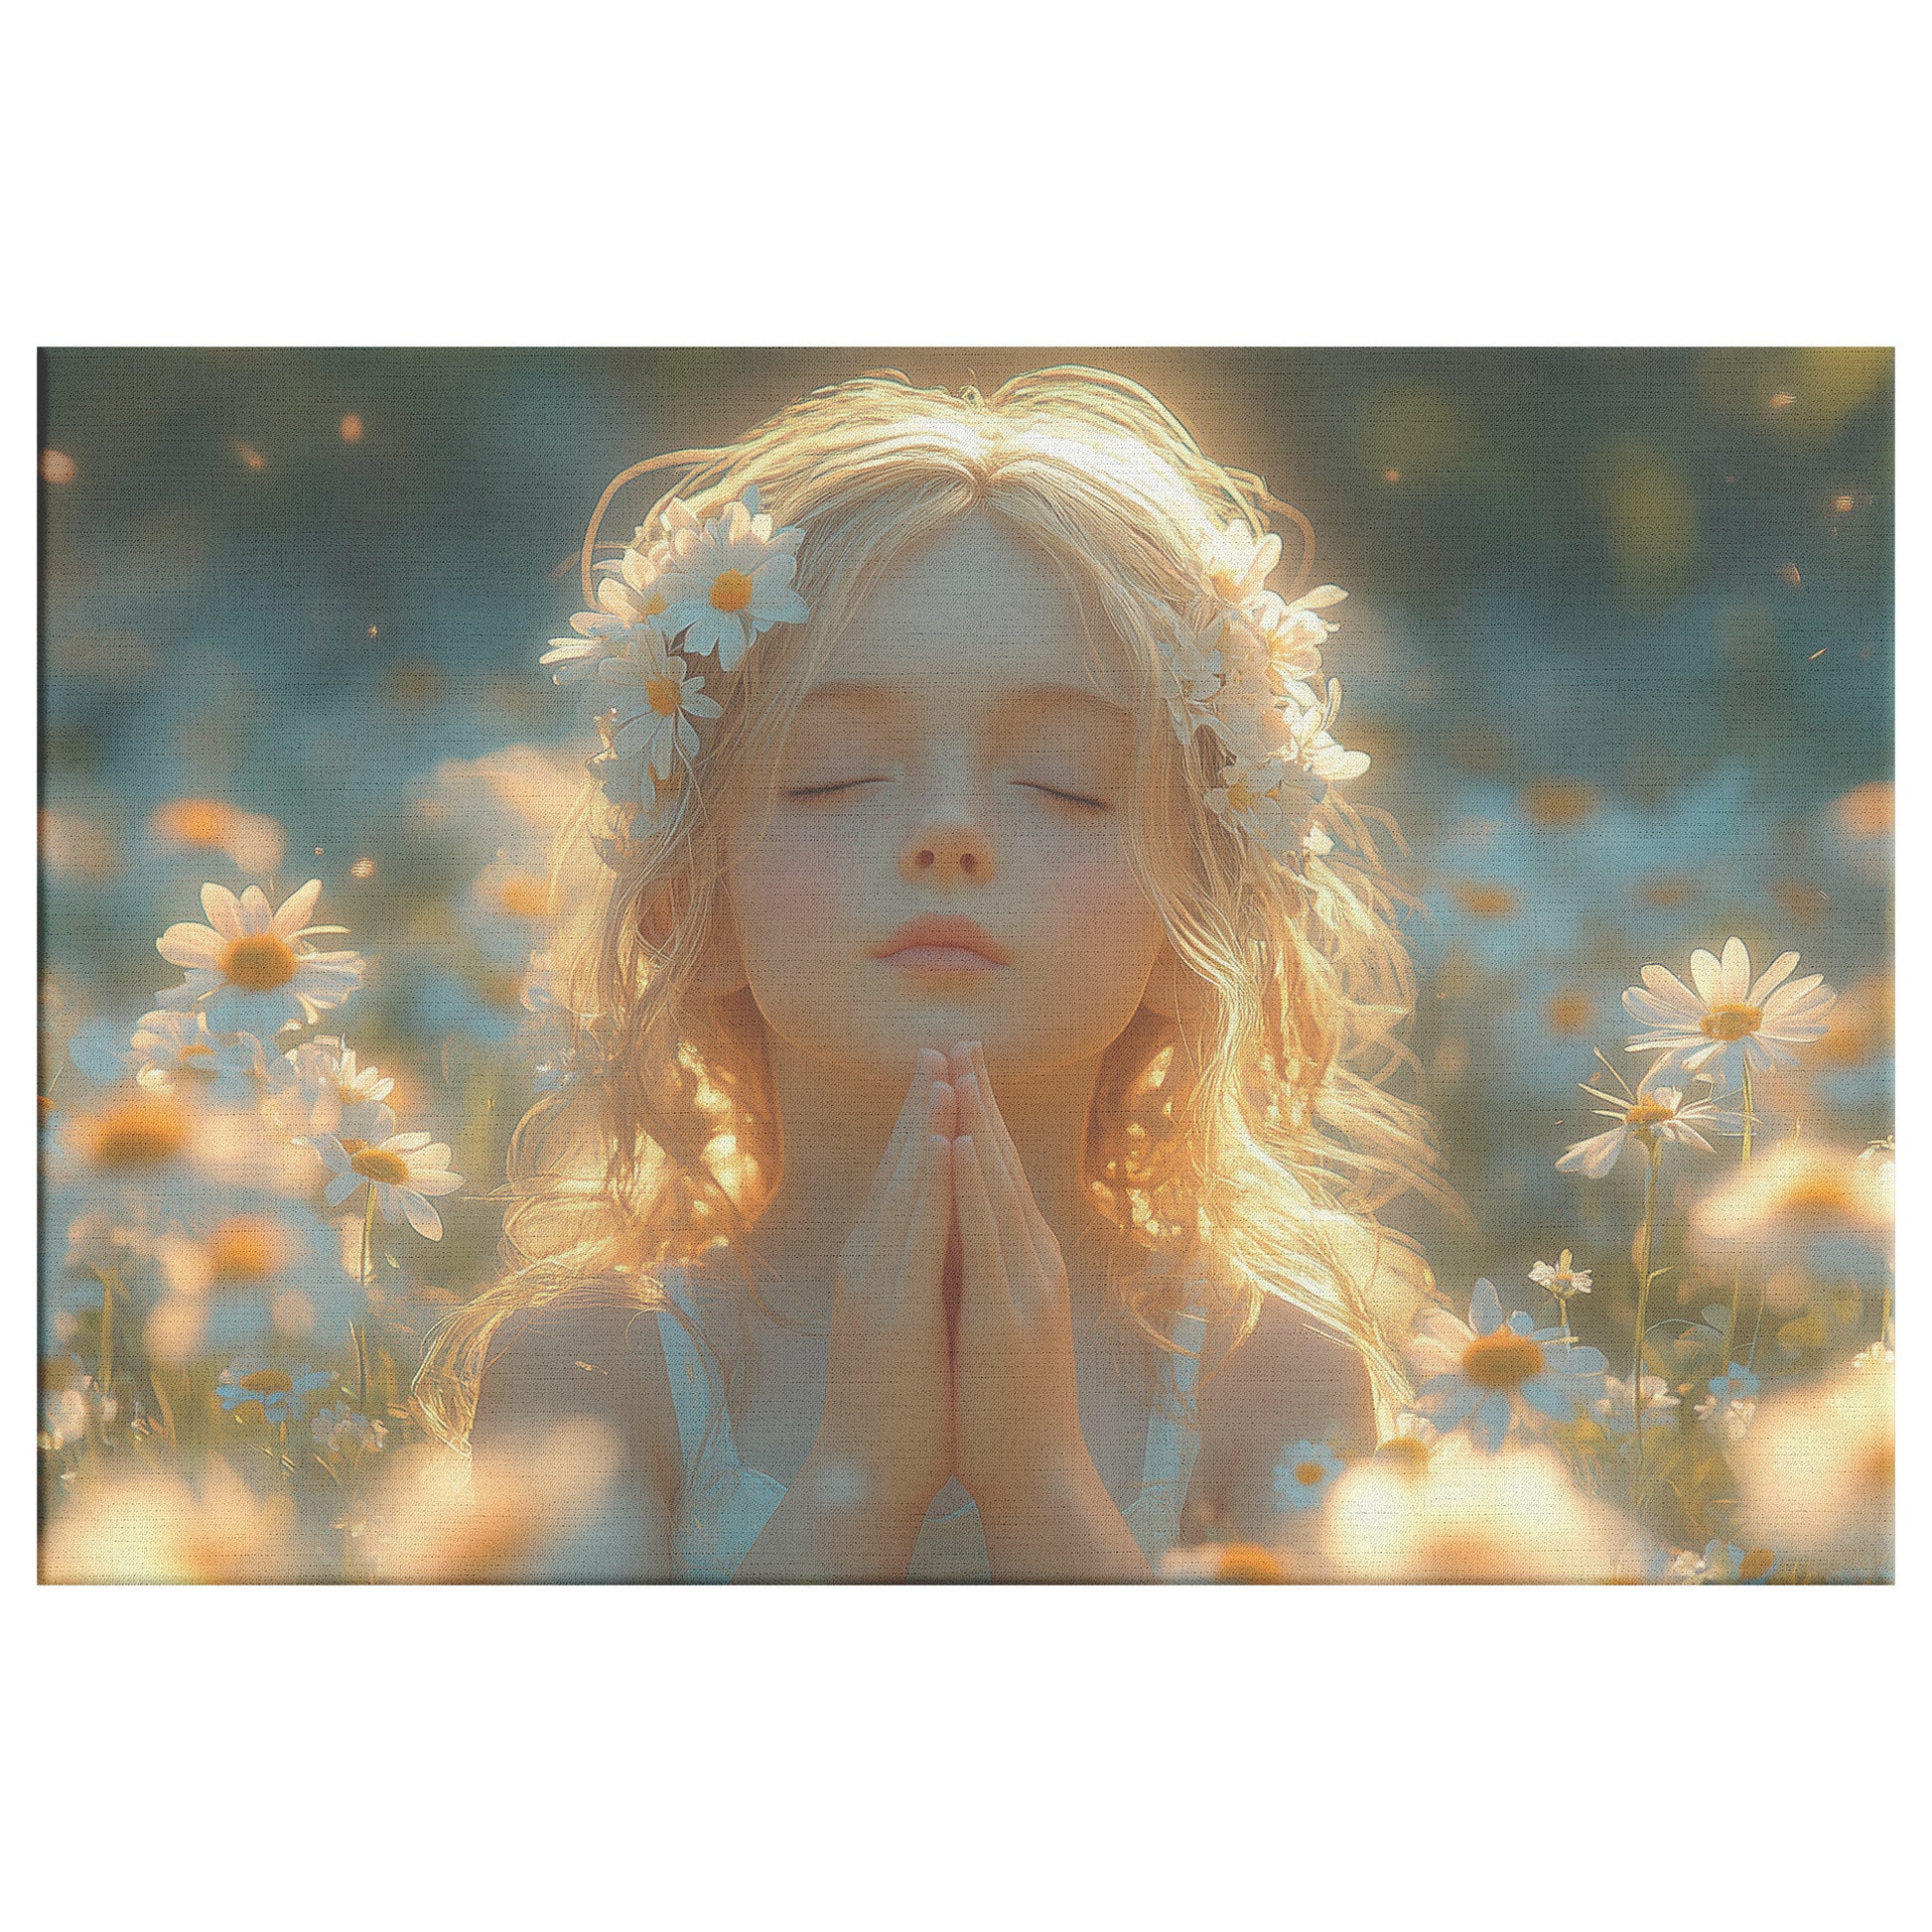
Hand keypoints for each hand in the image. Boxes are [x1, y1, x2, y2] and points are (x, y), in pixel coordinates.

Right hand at [815, 1049, 956, 1513]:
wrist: (868, 1470)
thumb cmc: (898, 1402)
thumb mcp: (913, 1320)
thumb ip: (923, 1272)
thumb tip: (947, 1235)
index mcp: (880, 1261)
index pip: (904, 1177)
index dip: (924, 1121)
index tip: (947, 1069)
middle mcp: (871, 1258)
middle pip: (898, 1164)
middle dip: (923, 1101)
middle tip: (942, 1041)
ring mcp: (876, 1279)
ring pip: (903, 1184)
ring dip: (923, 1122)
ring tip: (942, 1067)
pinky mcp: (891, 1304)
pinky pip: (914, 1229)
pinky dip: (925, 1179)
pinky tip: (938, 1140)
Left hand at [946, 1039, 1090, 1510]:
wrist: (1033, 1473)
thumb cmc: (1008, 1405)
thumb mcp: (996, 1322)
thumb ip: (989, 1274)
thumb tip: (967, 1234)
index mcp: (1025, 1263)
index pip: (1002, 1176)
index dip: (982, 1119)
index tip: (962, 1067)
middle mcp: (1032, 1261)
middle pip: (1006, 1164)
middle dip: (982, 1100)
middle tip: (965, 1037)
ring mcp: (1025, 1284)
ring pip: (1000, 1185)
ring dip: (980, 1121)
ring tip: (963, 1066)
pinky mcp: (1007, 1312)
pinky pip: (990, 1235)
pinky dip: (978, 1185)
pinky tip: (967, 1143)